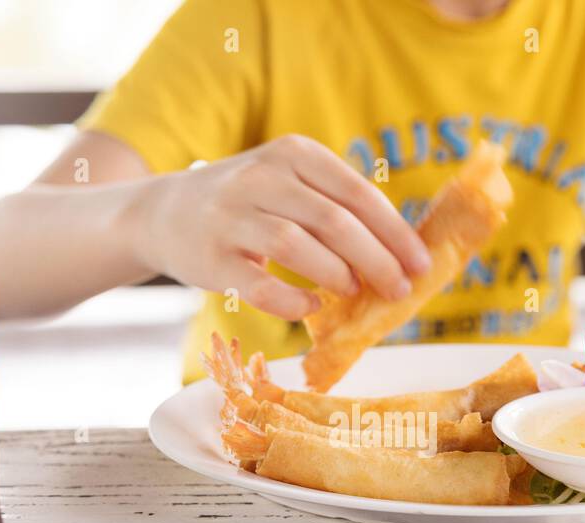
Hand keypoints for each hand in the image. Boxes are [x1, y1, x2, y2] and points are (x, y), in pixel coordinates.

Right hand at [131, 135, 430, 319]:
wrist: (164, 213)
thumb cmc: (248, 204)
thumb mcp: (289, 184)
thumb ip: (336, 207)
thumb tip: (400, 254)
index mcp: (293, 154)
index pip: (357, 193)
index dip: (395, 232)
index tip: (421, 264)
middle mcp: (261, 177)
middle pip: (334, 221)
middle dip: (376, 259)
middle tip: (399, 289)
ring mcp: (231, 216)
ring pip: (296, 246)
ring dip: (336, 274)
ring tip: (355, 291)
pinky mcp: (211, 257)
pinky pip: (259, 284)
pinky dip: (292, 300)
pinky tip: (312, 305)